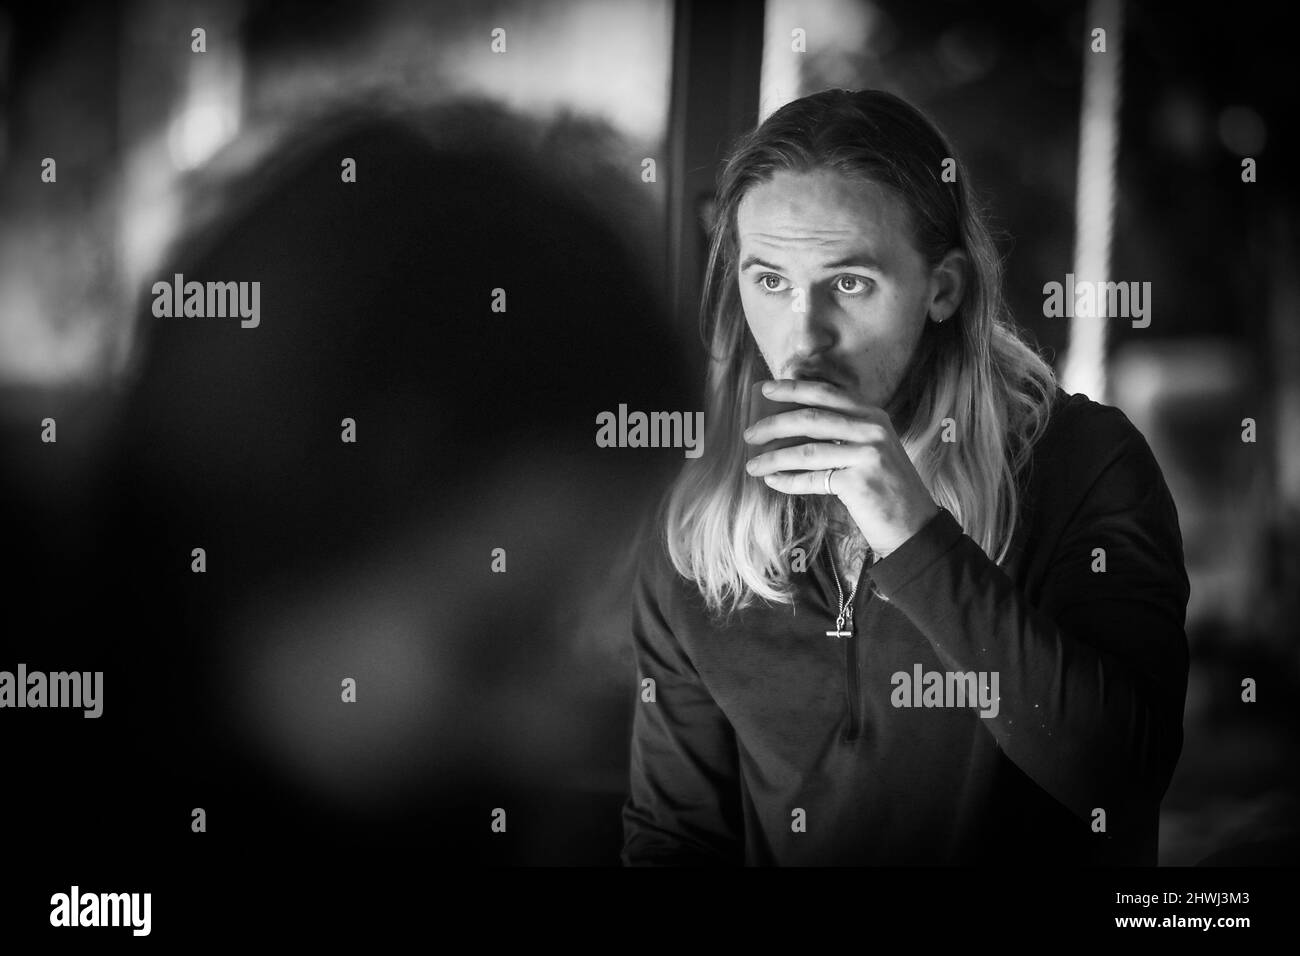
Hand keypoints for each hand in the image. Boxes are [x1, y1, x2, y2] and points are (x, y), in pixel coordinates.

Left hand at [742, 379, 940, 556]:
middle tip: (749, 434)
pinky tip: (773, 481)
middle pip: (810, 418)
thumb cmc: (884, 486)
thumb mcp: (871, 449)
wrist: (914, 524)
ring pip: (806, 450)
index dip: (792, 389)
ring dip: (773, 457)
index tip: (764, 388)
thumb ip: (842, 431)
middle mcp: (872, 429)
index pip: (826, 393)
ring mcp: (868, 454)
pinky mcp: (859, 482)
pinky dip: (788, 481)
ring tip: (752, 465)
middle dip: (773, 424)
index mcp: (872, 415)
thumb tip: (789, 423)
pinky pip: (812, 479)